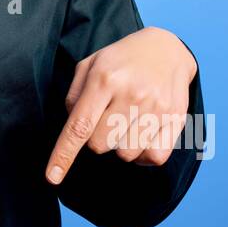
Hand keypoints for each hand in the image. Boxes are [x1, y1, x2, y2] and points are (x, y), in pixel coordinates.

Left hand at [45, 26, 195, 183]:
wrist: (166, 48)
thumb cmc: (121, 60)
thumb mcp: (90, 65)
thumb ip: (74, 97)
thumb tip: (72, 131)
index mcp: (104, 79)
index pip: (79, 126)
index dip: (64, 155)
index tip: (52, 178)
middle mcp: (130, 94)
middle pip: (100, 145)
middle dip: (96, 139)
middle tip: (107, 118)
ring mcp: (156, 107)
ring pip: (126, 155)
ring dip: (121, 146)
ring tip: (127, 122)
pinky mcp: (175, 119)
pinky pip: (153, 157)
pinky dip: (144, 155)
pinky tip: (142, 136)